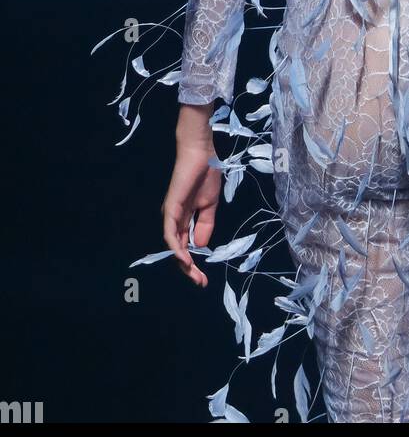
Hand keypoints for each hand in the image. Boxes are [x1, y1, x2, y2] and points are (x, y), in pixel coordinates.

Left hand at [161, 104, 221, 286]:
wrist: (202, 154)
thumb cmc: (206, 175)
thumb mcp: (210, 206)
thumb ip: (205, 225)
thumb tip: (200, 245)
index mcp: (184, 219)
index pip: (186, 246)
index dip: (194, 264)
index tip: (204, 279)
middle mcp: (174, 220)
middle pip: (178, 250)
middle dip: (188, 269)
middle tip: (200, 282)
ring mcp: (171, 215)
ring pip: (173, 245)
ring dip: (182, 263)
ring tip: (194, 275)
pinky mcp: (170, 209)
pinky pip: (170, 233)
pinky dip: (176, 248)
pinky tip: (184, 259)